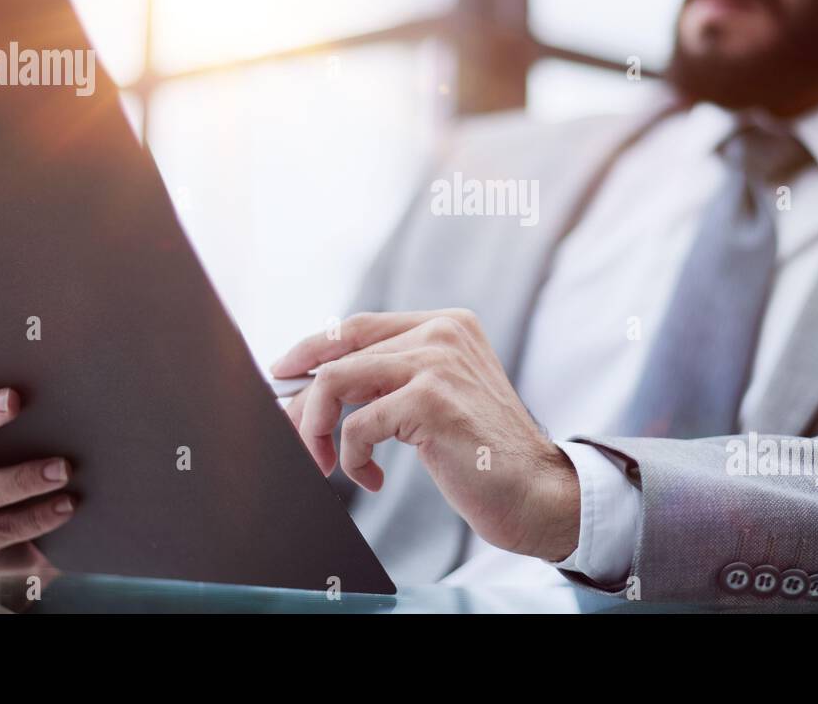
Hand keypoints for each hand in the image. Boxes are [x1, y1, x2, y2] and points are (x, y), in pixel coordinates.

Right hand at [0, 317, 74, 571]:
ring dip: (24, 477)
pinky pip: (2, 529)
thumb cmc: (26, 463)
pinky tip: (69, 504)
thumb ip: (20, 398)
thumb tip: (66, 348)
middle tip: (16, 399)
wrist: (32, 540)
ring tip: (64, 468)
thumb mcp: (20, 430)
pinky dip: (38, 516)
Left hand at [271, 309, 579, 561]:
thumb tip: (308, 388)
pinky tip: (373, 479)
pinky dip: (352, 458)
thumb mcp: (438, 398)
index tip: (280, 375)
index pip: (357, 326)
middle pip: (339, 354)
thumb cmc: (483, 455)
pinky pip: (356, 426)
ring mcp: (438, 362)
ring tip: (326, 464)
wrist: (536, 492)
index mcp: (448, 324)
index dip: (310, 348)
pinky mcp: (430, 400)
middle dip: (304, 404)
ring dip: (317, 430)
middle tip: (300, 444)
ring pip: (335, 382)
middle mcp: (443, 331)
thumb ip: (391, 379)